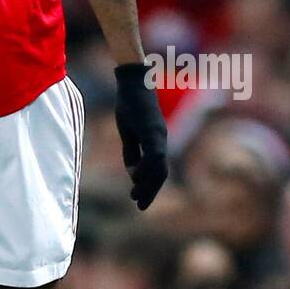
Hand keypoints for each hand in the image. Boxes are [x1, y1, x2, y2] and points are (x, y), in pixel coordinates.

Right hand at [115, 62, 168, 209]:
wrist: (132, 82)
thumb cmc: (130, 105)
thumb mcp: (128, 132)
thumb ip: (132, 152)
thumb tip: (132, 173)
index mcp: (156, 142)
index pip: (158, 171)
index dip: (150, 187)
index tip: (139, 200)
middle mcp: (161, 140)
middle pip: (161, 173)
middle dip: (151, 191)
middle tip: (140, 206)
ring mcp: (158, 135)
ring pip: (159, 167)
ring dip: (148, 184)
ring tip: (135, 196)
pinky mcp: (152, 130)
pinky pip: (153, 155)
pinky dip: (145, 169)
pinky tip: (134, 177)